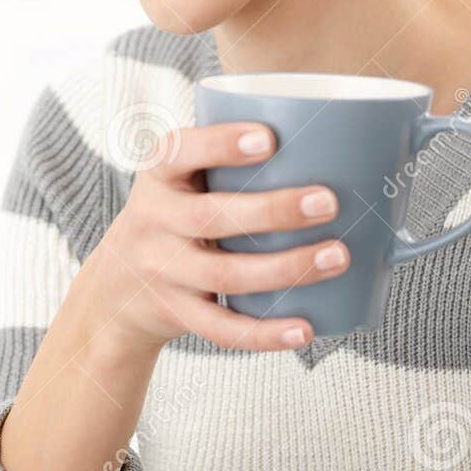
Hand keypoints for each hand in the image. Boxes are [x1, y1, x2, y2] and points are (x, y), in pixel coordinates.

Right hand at [86, 120, 348, 352]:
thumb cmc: (179, 214)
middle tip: (329, 201)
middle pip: (211, 218)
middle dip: (273, 211)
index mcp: (159, 175)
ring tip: (338, 257)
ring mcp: (163, 271)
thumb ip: (233, 160)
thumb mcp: (182, 179)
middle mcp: (153, 221)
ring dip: (285, 269)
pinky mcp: (177, 313)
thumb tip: (353, 137)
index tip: (269, 138)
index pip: (179, 151)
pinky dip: (265, 333)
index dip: (221, 144)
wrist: (117, 286)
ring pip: (224, 276)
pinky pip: (221, 329)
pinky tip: (305, 329)